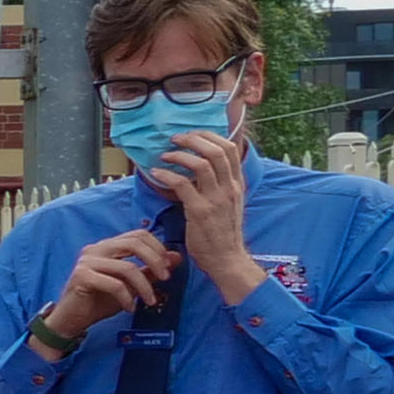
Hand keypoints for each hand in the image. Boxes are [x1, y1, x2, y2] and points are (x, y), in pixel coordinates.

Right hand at [42, 228, 180, 345]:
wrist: (72, 319)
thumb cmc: (99, 300)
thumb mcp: (131, 285)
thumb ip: (150, 271)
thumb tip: (176, 257)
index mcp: (107, 246)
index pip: (138, 235)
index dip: (158, 248)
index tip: (168, 267)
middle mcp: (96, 249)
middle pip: (134, 244)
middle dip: (156, 261)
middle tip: (166, 279)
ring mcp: (87, 261)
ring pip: (127, 267)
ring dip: (144, 287)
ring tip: (150, 301)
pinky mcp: (81, 277)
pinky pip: (114, 284)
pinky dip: (128, 298)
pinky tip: (130, 308)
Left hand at [152, 124, 262, 298]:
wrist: (226, 259)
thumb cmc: (222, 232)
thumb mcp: (228, 203)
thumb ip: (218, 185)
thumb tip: (201, 167)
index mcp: (236, 184)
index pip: (230, 149)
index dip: (209, 136)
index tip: (191, 134)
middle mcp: (229, 188)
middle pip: (216, 151)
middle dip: (193, 139)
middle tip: (174, 139)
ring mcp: (216, 199)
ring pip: (201, 164)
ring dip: (179, 155)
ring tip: (164, 155)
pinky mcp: (200, 211)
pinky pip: (182, 185)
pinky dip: (167, 175)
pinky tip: (156, 173)